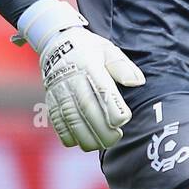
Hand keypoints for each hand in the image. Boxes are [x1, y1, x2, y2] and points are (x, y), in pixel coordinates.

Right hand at [12, 0, 144, 150]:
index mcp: (89, 65)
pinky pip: (57, 121)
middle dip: (101, 127)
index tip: (123, 120)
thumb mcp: (108, 49)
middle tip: (116, 138)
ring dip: (86, 135)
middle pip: (86, 107)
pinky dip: (67, 135)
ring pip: (71, 118)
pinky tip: (81, 143)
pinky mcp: (51, 100)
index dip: (112, 107)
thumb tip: (137, 81)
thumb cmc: (89, 50)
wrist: (56, 43)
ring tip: (102, 145)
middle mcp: (72, 78)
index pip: (101, 88)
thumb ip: (122, 66)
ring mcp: (59, 90)